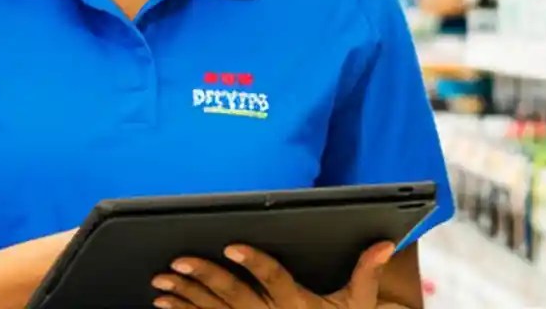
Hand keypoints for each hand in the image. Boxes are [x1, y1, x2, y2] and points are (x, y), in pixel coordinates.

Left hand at [151, 241, 396, 308]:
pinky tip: (164, 301)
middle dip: (205, 277)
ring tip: (160, 279)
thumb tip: (385, 243)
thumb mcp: (358, 304)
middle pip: (234, 295)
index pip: (275, 279)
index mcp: (298, 303)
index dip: (255, 262)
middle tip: (179, 261)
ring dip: (184, 295)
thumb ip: (367, 272)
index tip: (232, 246)